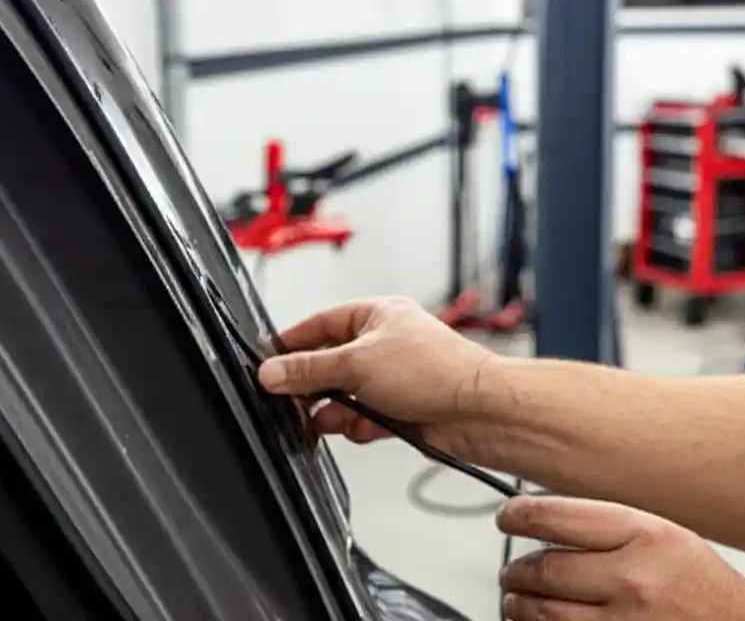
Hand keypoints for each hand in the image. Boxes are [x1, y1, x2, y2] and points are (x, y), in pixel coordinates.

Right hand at [258, 297, 497, 449]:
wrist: (476, 411)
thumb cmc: (435, 371)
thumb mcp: (356, 364)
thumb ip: (308, 370)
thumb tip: (272, 372)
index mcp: (376, 315)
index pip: (320, 324)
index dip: (292, 344)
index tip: (268, 363)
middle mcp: (384, 343)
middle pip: (329, 363)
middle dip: (314, 385)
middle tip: (292, 399)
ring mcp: (392, 378)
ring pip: (344, 394)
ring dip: (335, 410)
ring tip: (329, 419)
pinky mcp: (400, 409)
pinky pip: (363, 417)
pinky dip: (358, 425)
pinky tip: (362, 428)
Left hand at [498, 496, 744, 620]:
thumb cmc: (707, 593)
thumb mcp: (668, 539)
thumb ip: (610, 530)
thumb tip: (544, 522)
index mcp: (646, 537)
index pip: (554, 516)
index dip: (517, 514)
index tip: (507, 516)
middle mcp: (633, 581)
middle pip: (540, 569)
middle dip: (515, 571)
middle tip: (511, 571)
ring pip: (538, 612)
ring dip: (516, 605)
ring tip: (517, 599)